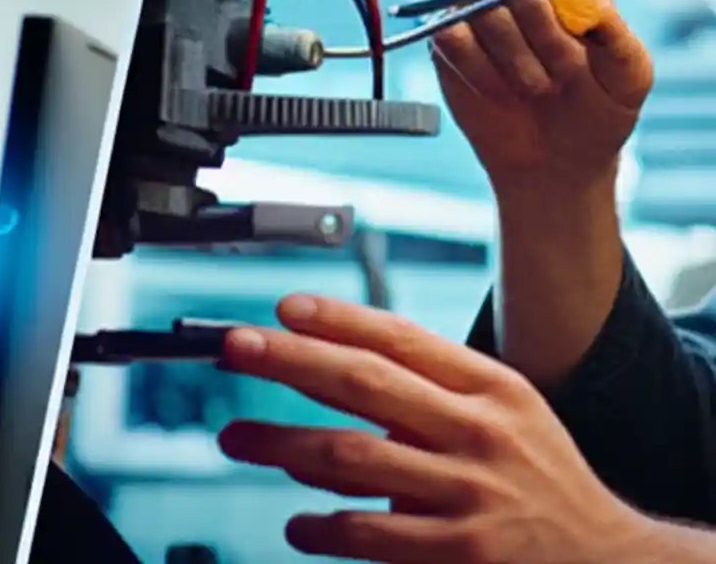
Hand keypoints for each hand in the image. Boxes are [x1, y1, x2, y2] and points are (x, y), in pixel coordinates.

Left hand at [216, 296, 653, 562]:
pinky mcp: (461, 553)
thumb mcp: (505, 416)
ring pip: (352, 457)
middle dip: (291, 359)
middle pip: (365, 382)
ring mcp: (470, 493)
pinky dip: (322, 527)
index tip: (283, 307)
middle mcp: (480, 432)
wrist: (610, 562)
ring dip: (280, 443)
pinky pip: (370, 535)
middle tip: (234, 347)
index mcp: (491, 388)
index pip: (401, 339)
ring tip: (234, 436)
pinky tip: (297, 524)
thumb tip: (325, 376)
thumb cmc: (538, 479)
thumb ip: (428, 395)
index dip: (337, 319)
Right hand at [432, 0, 652, 192]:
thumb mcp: (628, 72)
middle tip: (562, 67)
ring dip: (511, 54)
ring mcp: (478, 15)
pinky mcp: (446, 45)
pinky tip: (496, 89)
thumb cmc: (599, 109)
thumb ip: (607, 23)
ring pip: (477, 6)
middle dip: (538, 24)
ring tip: (535, 85)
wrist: (555, 162)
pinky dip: (475, 66)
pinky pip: (447, 36)